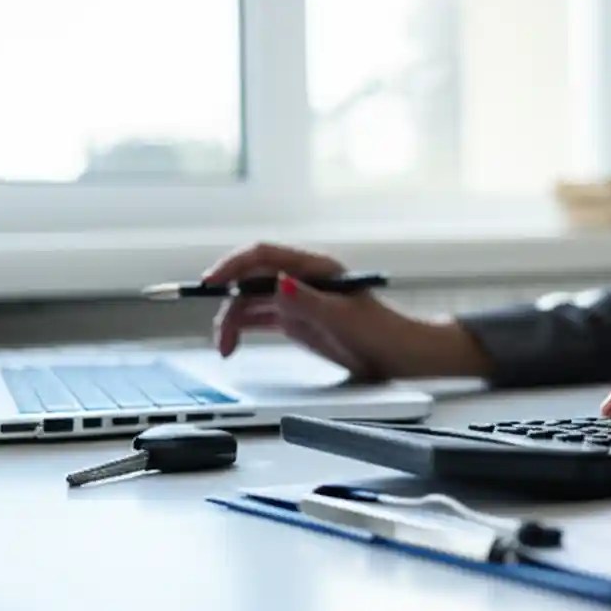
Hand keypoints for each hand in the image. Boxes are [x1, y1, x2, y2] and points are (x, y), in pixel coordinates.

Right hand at [202, 242, 490, 380]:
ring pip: (250, 302)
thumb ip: (309, 302)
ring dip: (232, 321)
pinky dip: (241, 330)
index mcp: (314, 267)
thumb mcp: (343, 318)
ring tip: (225, 348)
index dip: (233, 265)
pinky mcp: (295, 320)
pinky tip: (231, 345)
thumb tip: (278, 284)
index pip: (263, 255)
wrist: (398, 355)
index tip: (212, 282)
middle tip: (218, 331)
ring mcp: (296, 299)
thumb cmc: (380, 331)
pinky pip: (258, 318)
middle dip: (228, 301)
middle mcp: (301, 279)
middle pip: (250, 280)